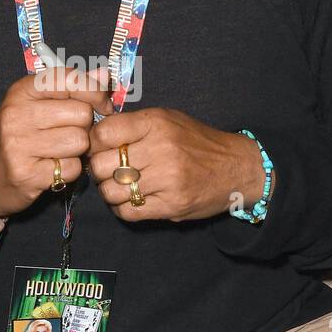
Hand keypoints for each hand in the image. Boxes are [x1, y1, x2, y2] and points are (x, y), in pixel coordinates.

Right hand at [0, 65, 113, 225]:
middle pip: (81, 113)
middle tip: (67, 134)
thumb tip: (103, 74)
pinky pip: (72, 168)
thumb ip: (69, 89)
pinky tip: (52, 169)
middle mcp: (17, 114)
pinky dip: (69, 171)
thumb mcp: (34, 105)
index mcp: (21, 91)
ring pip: (80, 141)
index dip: (95, 92)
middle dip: (83, 127)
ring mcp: (19, 145)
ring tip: (58, 152)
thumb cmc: (14, 138)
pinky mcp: (27, 174)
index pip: (70, 79)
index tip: (101, 106)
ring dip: (77, 151)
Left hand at [87, 108, 274, 222]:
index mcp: (157, 123)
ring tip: (120, 186)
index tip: (100, 148)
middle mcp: (161, 149)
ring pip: (111, 191)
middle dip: (100, 169)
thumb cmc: (197, 142)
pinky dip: (123, 208)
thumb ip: (134, 125)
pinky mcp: (171, 205)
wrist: (236, 167)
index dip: (95, 142)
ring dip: (110, 191)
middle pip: (102, 164)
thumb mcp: (168, 120)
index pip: (104, 133)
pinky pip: (128, 212)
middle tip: (108, 170)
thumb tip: (95, 136)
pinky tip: (131, 200)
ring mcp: (167, 179)